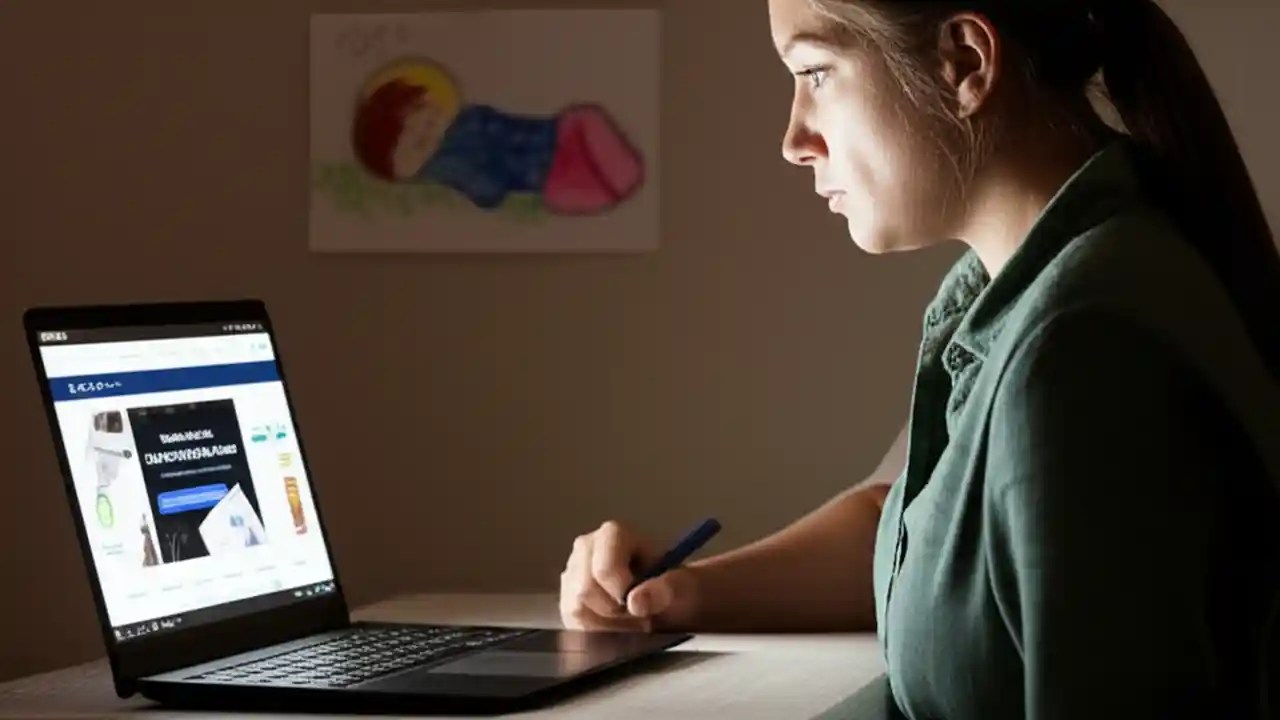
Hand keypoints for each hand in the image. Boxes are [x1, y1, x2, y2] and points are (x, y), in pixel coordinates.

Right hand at [559, 520, 699, 631]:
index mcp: (613, 535)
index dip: (620, 592)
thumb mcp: (686, 586)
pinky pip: (570, 623)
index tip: (639, 605)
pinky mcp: (567, 597)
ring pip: (575, 609)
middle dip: (614, 613)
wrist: (671, 599)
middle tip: (639, 616)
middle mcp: (586, 548)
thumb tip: (636, 602)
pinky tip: (615, 626)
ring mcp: (573, 572)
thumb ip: (667, 589)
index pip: (604, 569)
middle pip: (585, 590)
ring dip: (606, 624)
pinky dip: (595, 632)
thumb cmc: (678, 587)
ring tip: (629, 620)